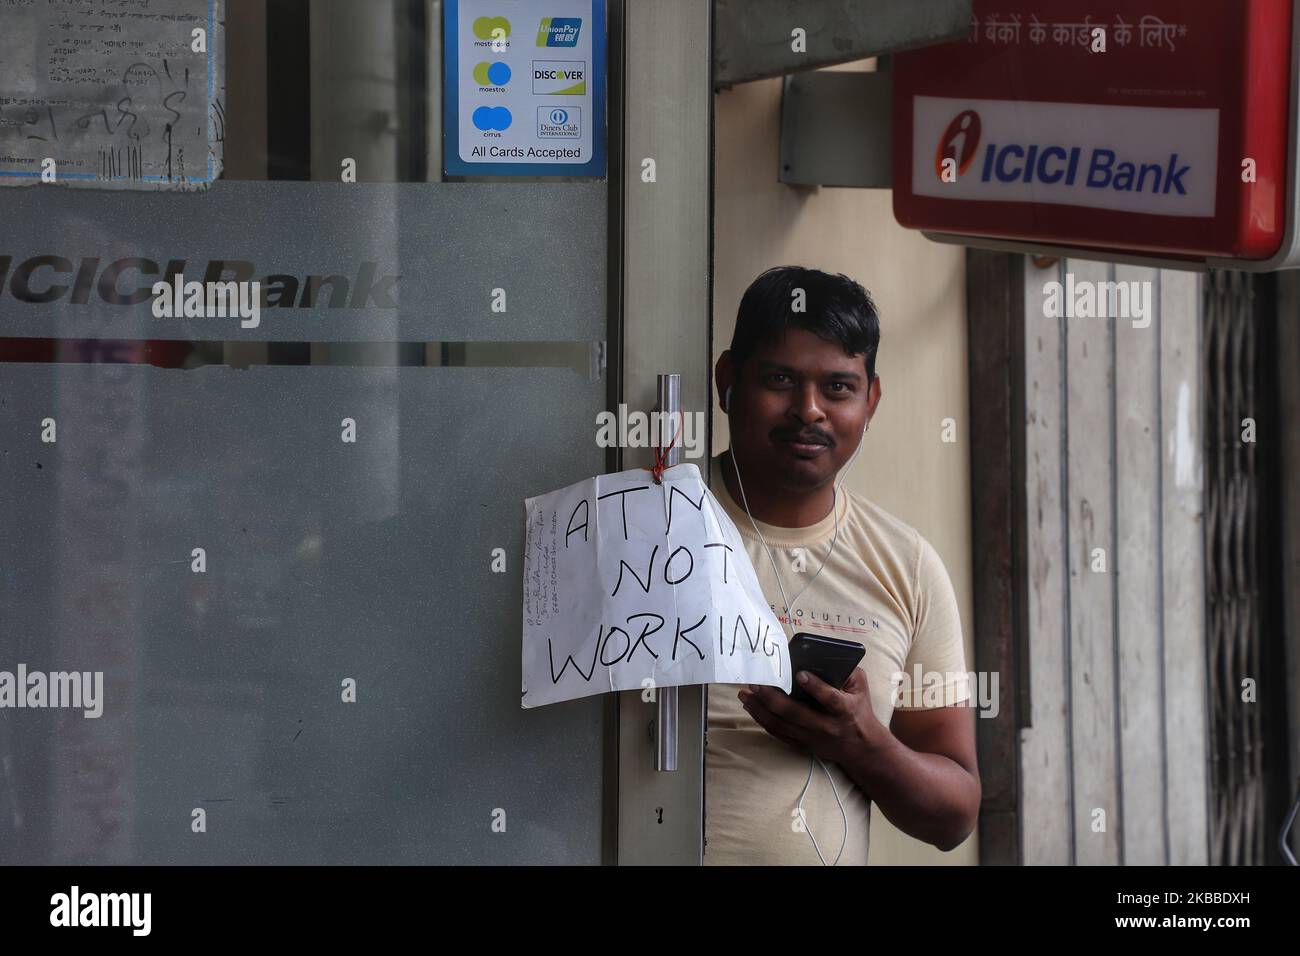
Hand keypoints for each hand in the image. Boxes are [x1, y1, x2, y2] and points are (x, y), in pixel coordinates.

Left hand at [738, 668, 888, 765]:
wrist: (862, 749)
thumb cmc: (859, 712)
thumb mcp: (860, 689)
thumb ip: (848, 671)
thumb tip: (826, 655)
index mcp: (844, 710)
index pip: (830, 699)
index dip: (815, 687)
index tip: (800, 673)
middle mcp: (826, 726)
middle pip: (795, 713)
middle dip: (772, 697)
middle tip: (755, 683)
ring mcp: (812, 738)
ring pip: (781, 724)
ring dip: (760, 708)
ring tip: (745, 694)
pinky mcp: (802, 745)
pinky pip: (778, 733)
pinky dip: (762, 720)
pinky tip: (751, 707)